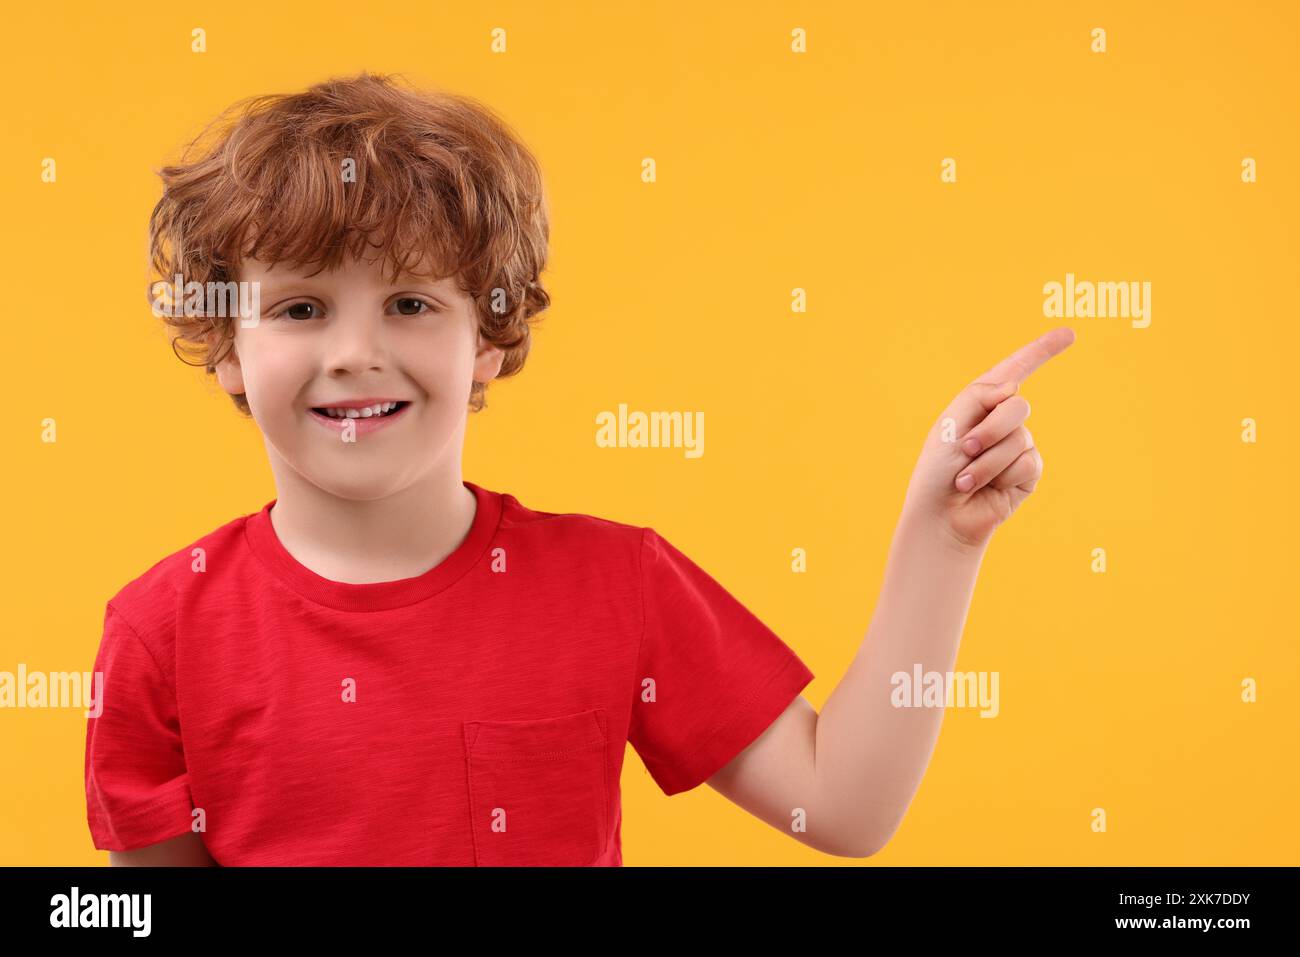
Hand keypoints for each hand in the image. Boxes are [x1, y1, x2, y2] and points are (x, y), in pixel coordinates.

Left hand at [901, 326, 1075, 551]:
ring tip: (966, 479)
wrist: (942, 516)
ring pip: (1020, 438)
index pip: (1015, 370)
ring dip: (988, 461)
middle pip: (1018, 406)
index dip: (1041, 351)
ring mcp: (1017, 446)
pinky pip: (1027, 462)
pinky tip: (984, 489)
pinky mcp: (1027, 472)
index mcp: (981, 404)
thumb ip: (978, 396)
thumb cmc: (937, 471)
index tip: (1069, 334)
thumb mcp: (949, 425)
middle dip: (990, 429)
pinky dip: (1001, 475)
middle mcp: (1001, 422)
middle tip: (966, 449)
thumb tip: (1013, 386)